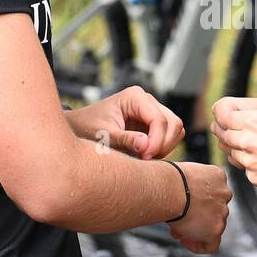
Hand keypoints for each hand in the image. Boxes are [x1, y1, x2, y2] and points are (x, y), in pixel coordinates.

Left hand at [67, 85, 183, 158]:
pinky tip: (145, 154)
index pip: (159, 119)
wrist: (80, 127)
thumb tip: (146, 145)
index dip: (157, 141)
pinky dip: (163, 147)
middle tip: (145, 159)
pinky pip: (171, 135)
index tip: (145, 157)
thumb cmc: (87, 127)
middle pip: (173, 123)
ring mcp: (152, 110)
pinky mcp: (153, 122)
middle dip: (163, 144)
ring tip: (144, 157)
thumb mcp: (103, 135)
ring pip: (176, 129)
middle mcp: (147, 100)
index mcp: (134, 97)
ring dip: (165, 147)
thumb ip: (125, 139)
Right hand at [166, 162, 230, 254]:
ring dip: (195, 231)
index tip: (186, 206)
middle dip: (197, 218)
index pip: (213, 193)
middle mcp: (224, 193)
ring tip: (177, 229)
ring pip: (213, 227)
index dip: (199, 203)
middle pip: (214, 211)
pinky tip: (185, 241)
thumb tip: (184, 203)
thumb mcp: (182, 176)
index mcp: (217, 176)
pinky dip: (199, 246)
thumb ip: (189, 188)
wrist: (170, 189)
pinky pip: (211, 245)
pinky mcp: (216, 228)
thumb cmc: (169, 180)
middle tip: (180, 221)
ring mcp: (222, 212)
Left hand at [211, 102, 256, 195]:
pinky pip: (244, 169)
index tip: (226, 122)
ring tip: (252, 149)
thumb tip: (243, 128)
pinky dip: (249, 165)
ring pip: (231, 153)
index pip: (224, 117)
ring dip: (237, 150)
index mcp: (255, 120)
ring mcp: (249, 160)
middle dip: (226, 134)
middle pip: (223, 135)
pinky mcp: (253, 177)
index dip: (224, 119)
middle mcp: (247, 139)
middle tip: (232, 135)